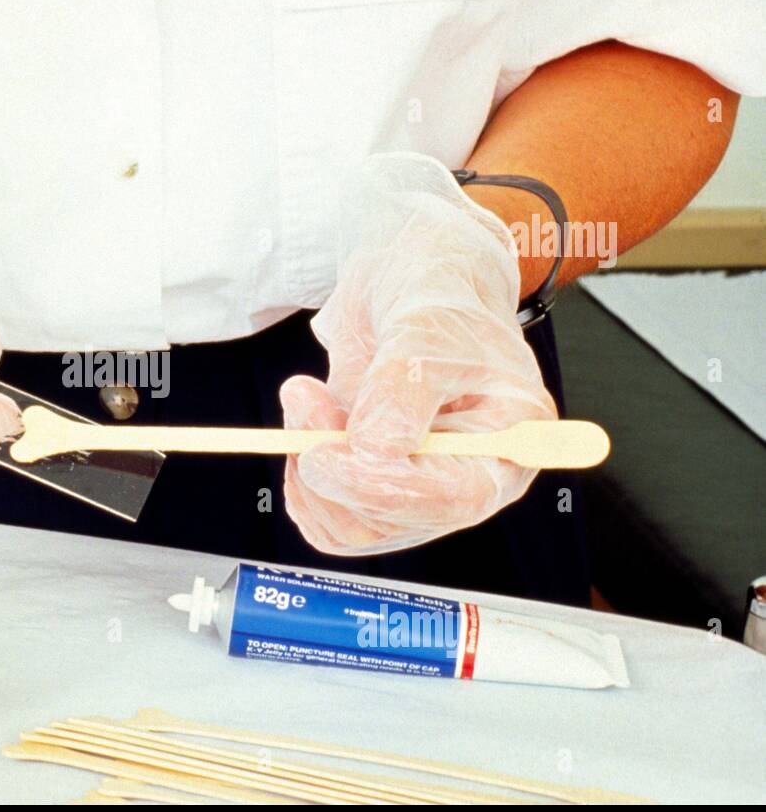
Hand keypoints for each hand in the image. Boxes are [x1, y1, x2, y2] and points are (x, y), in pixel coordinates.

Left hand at [281, 153, 555, 554]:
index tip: (320, 456)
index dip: (383, 489)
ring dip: (309, 465)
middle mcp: (468, 475)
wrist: (406, 286)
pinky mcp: (377, 487)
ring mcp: (419, 486)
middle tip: (303, 397)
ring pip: (351, 525)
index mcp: (510, 439)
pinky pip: (327, 515)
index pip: (454, 499)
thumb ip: (404, 385)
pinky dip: (300, 478)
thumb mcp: (424, 324)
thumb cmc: (437, 295)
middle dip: (334, 468)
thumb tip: (375, 448)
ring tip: (305, 396)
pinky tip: (305, 421)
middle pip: (394, 521)